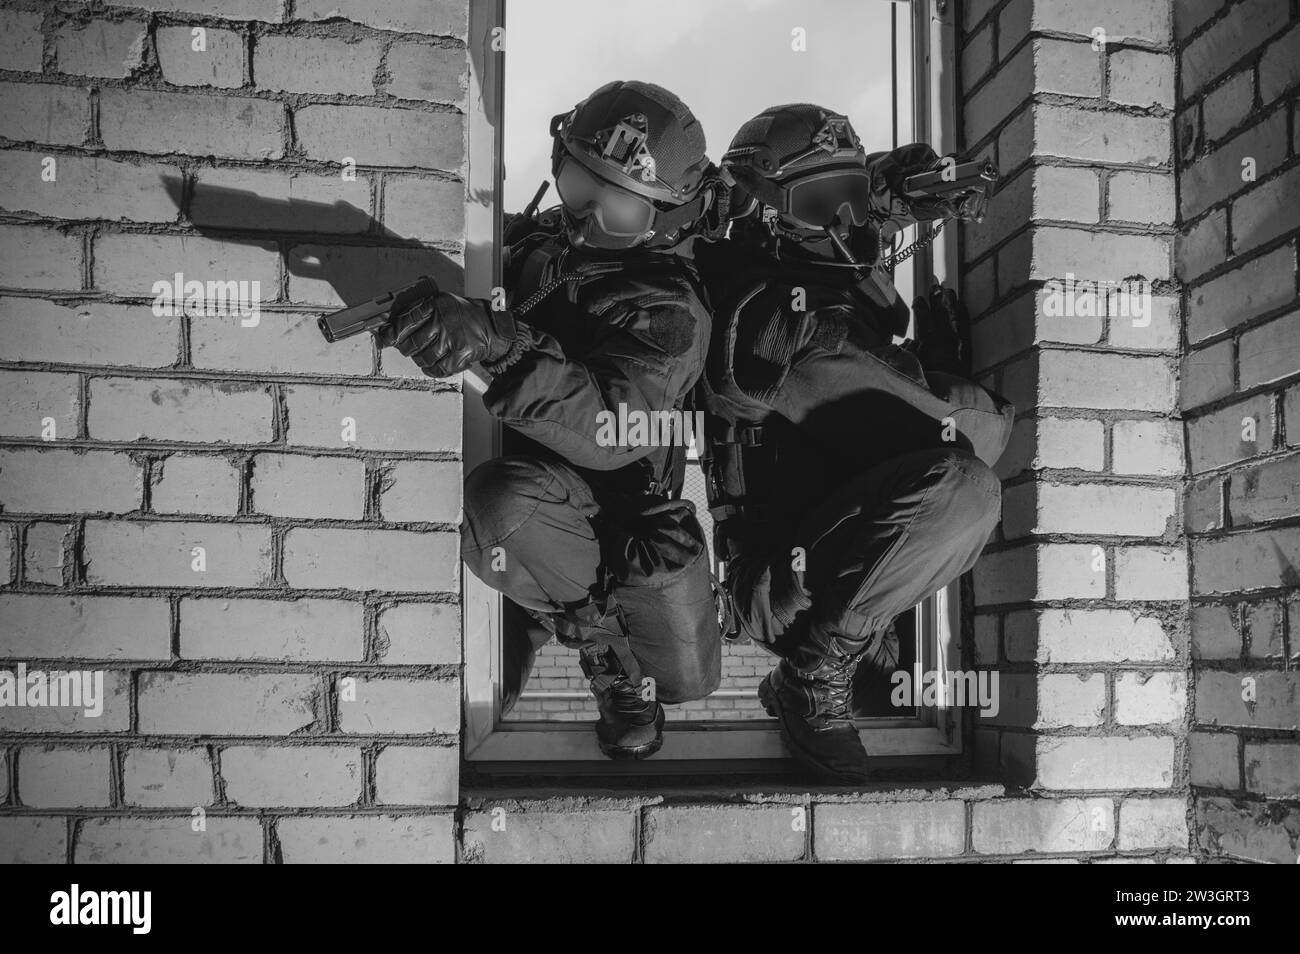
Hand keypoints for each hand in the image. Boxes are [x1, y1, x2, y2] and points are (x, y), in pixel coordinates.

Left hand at [376, 292, 519, 377]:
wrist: (490, 325)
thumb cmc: (462, 315)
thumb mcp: (441, 303)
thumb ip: (419, 312)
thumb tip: (391, 328)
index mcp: (437, 304)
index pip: (407, 319)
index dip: (392, 331)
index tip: (384, 338)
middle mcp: (444, 320)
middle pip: (412, 343)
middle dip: (405, 348)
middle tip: (406, 347)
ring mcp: (452, 339)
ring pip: (423, 357)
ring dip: (420, 358)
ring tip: (425, 353)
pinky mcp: (460, 356)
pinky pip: (437, 369)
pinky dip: (431, 369)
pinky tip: (433, 363)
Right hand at [910, 281, 970, 376]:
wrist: (952, 398)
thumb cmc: (930, 383)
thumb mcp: (914, 367)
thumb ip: (910, 353)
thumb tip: (908, 343)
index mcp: (930, 343)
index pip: (925, 318)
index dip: (921, 307)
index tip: (919, 299)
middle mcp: (946, 339)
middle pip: (941, 313)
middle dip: (937, 299)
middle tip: (934, 287)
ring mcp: (959, 342)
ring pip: (955, 316)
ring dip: (951, 302)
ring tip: (948, 290)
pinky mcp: (968, 347)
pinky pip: (966, 325)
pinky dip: (963, 313)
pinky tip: (962, 305)